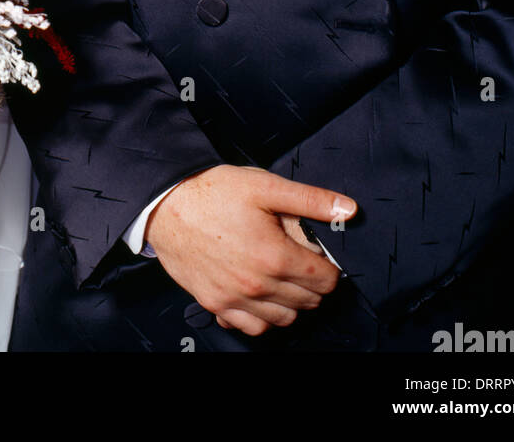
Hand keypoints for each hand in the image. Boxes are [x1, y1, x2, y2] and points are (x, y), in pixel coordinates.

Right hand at [145, 165, 355, 335]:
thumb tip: (347, 208)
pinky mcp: (215, 303)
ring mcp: (235, 298)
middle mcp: (257, 285)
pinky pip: (251, 327)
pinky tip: (258, 295)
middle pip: (308, 302)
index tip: (320, 257)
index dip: (329, 268)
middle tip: (301, 262)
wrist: (166, 205)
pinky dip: (261, 316)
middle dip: (312, 284)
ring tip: (283, 278)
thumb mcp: (265, 186)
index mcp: (274, 256)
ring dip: (291, 302)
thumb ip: (310, 199)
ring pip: (284, 319)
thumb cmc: (212, 192)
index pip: (325, 281)